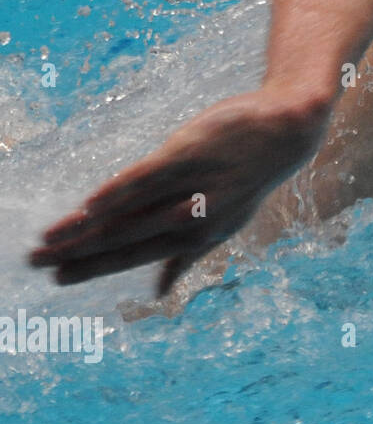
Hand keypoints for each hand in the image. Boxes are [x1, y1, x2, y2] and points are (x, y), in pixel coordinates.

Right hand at [28, 87, 330, 294]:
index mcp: (199, 236)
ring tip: (49, 237)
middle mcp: (194, 218)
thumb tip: (159, 293)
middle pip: (126, 240)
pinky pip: (148, 177)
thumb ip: (186, 256)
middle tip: (35, 261)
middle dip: (78, 253)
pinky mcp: (190, 154)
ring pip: (130, 214)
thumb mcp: (225, 223)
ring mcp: (192, 186)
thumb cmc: (248, 178)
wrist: (287, 130)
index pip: (137, 256)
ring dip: (85, 227)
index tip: (58, 278)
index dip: (96, 269)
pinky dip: (120, 192)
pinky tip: (90, 204)